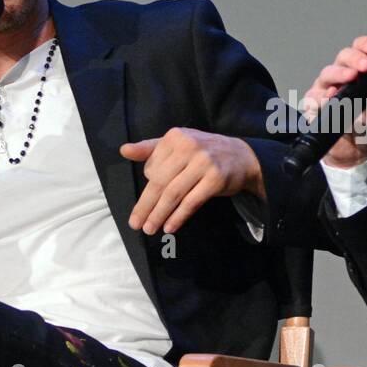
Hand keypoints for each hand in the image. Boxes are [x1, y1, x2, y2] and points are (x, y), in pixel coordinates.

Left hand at [120, 127, 264, 234]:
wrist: (242, 156)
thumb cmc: (204, 151)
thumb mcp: (178, 144)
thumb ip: (151, 148)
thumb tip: (123, 150)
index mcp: (175, 137)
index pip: (151, 167)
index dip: (147, 187)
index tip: (145, 203)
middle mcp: (189, 147)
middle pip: (160, 182)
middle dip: (145, 205)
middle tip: (135, 223)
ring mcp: (204, 163)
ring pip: (174, 194)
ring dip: (159, 214)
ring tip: (149, 228)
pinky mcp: (215, 179)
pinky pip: (191, 202)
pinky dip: (178, 216)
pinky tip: (169, 227)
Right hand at [302, 35, 366, 168]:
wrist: (354, 153)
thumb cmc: (366, 129)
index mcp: (356, 73)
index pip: (358, 51)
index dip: (363, 46)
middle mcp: (338, 78)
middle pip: (341, 60)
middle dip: (353, 61)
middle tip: (366, 67)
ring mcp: (323, 92)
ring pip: (325, 77)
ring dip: (337, 77)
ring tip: (350, 79)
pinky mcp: (312, 108)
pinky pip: (312, 101)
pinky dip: (320, 100)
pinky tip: (328, 101)